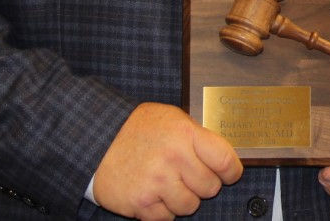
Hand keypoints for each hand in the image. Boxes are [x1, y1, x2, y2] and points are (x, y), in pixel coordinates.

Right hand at [93, 102, 242, 220]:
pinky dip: (163, 211)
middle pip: (210, 188)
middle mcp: (174, 158)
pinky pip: (167, 218)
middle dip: (203, 185)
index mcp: (185, 134)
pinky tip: (154, 194)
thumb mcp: (172, 118)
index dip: (231, 172)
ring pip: (190, 206)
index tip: (229, 174)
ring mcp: (157, 182)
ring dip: (183, 199)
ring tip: (168, 184)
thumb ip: (197, 135)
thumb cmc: (138, 129)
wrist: (97, 141)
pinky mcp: (141, 203)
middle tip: (189, 176)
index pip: (225, 161)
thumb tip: (222, 155)